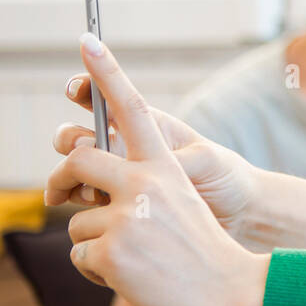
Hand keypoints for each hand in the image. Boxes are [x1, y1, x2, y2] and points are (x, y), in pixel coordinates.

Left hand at [46, 33, 268, 305]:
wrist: (229, 290)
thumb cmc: (203, 248)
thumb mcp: (179, 204)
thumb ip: (140, 185)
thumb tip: (84, 185)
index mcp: (166, 165)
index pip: (134, 110)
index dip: (107, 74)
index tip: (87, 41)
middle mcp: (146, 182)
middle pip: (79, 158)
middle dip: (61, 179)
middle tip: (57, 194)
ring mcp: (128, 215)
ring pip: (77, 219)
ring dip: (93, 241)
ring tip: (131, 258)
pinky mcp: (113, 250)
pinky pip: (79, 253)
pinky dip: (95, 269)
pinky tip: (130, 276)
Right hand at [50, 73, 259, 243]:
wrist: (235, 217)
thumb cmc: (225, 178)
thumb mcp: (206, 161)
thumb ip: (174, 160)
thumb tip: (142, 166)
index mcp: (148, 127)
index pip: (108, 98)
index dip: (85, 87)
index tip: (74, 89)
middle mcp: (125, 150)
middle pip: (76, 136)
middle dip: (70, 139)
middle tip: (87, 149)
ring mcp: (116, 179)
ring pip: (74, 169)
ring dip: (70, 174)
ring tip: (92, 189)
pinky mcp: (116, 206)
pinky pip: (82, 200)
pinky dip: (78, 200)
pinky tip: (92, 207)